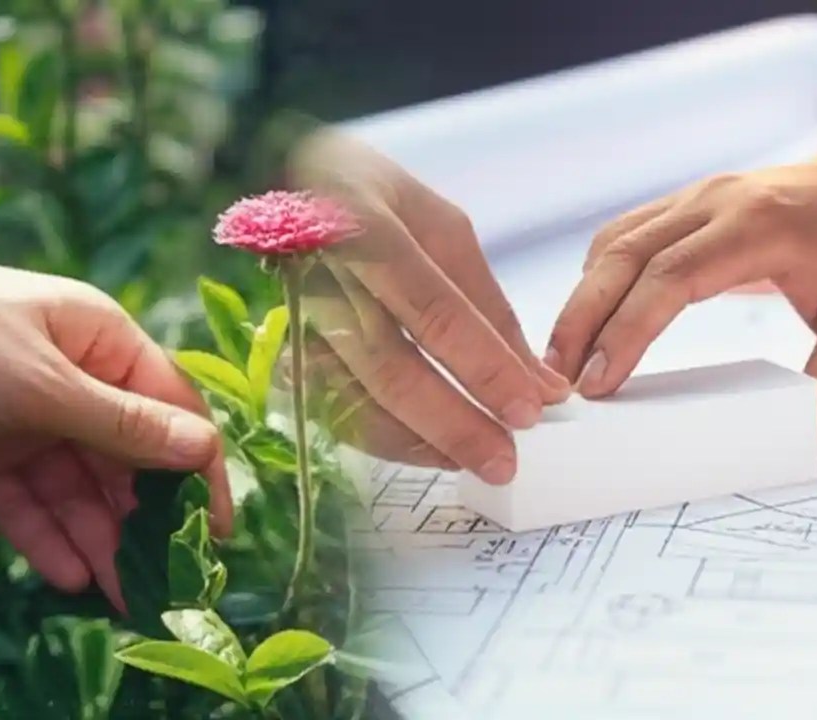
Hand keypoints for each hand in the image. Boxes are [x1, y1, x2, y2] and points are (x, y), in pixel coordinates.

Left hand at [0, 234, 229, 609]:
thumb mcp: (40, 383)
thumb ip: (121, 426)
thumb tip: (204, 450)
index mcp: (101, 343)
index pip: (170, 412)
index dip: (199, 470)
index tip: (214, 533)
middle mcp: (74, 382)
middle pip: (126, 461)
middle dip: (146, 519)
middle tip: (168, 584)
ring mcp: (26, 422)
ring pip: (77, 491)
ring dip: (100, 540)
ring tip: (125, 600)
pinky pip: (25, 504)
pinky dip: (45, 537)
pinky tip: (69, 578)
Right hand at [290, 133, 568, 482]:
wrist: (279, 185)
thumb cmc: (370, 200)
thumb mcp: (438, 226)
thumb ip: (486, 304)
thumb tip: (537, 381)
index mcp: (364, 227)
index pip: (432, 309)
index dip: (483, 365)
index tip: (530, 408)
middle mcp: (319, 277)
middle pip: (389, 367)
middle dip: (453, 422)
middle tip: (505, 461)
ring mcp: (291, 322)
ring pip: (354, 401)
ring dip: (419, 442)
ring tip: (475, 461)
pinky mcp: (281, 353)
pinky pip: (332, 412)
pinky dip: (385, 439)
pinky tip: (429, 450)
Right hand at [546, 157, 816, 436]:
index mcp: (756, 225)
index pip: (670, 278)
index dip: (626, 330)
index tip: (599, 382)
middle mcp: (712, 202)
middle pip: (621, 257)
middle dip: (580, 320)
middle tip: (556, 379)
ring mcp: (689, 198)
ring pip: (610, 246)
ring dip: (580, 302)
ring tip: (562, 360)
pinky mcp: (677, 206)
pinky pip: (620, 239)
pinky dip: (595, 282)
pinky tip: (587, 323)